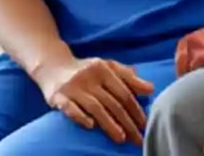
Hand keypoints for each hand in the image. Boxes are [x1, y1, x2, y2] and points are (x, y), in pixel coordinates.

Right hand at [33, 57, 154, 145]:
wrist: (52, 64)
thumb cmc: (86, 69)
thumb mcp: (108, 67)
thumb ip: (128, 77)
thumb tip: (150, 89)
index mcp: (104, 69)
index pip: (124, 93)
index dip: (136, 110)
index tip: (145, 126)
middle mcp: (89, 76)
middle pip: (112, 102)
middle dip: (127, 122)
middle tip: (138, 139)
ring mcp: (73, 86)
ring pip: (95, 107)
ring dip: (109, 124)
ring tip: (121, 138)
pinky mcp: (58, 96)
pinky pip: (70, 108)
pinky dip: (80, 117)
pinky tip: (90, 127)